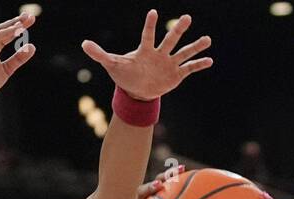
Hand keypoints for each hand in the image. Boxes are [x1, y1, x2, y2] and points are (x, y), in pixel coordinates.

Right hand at [0, 12, 36, 111]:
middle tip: (29, 15)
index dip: (19, 26)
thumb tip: (32, 46)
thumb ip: (18, 59)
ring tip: (21, 25)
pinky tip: (9, 33)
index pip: (8, 34)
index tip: (31, 19)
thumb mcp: (6, 70)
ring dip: (9, 28)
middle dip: (16, 22)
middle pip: (3, 29)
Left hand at [82, 11, 211, 101]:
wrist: (137, 91)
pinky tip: (210, 60)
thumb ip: (100, 54)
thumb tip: (84, 44)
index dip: (150, 25)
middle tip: (187, 17)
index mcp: (145, 50)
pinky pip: (189, 68)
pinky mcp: (176, 75)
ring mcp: (169, 63)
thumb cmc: (124, 75)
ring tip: (207, 39)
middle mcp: (159, 54)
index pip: (148, 35)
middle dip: (178, 29)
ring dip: (195, 46)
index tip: (153, 12)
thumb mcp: (111, 64)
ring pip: (183, 52)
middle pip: (170, 40)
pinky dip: (199, 65)